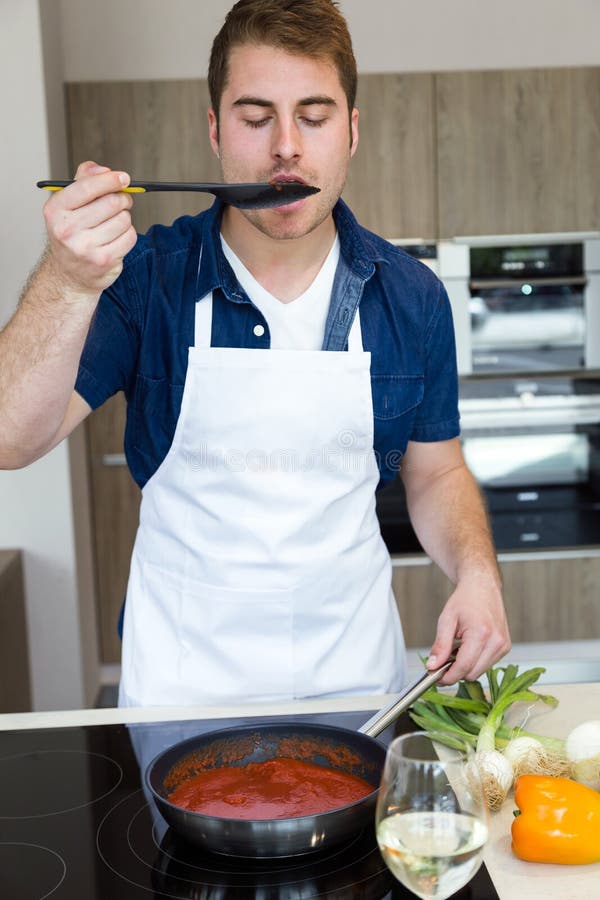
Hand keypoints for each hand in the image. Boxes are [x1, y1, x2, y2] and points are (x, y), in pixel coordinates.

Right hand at [42, 161, 137, 297]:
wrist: (69, 274)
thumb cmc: (72, 233)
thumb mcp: (68, 204)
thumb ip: (84, 180)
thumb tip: (105, 170)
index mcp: (55, 210)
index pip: (87, 187)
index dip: (110, 179)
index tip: (123, 178)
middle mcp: (67, 229)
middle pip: (111, 202)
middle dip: (122, 198)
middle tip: (121, 201)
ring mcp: (85, 247)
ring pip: (124, 219)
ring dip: (124, 218)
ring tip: (113, 223)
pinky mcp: (104, 260)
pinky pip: (130, 237)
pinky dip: (128, 234)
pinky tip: (116, 237)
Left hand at [426, 571, 510, 684]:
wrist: (482, 586)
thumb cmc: (465, 600)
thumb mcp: (446, 620)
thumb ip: (440, 646)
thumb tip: (432, 666)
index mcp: (481, 633)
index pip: (463, 667)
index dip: (447, 676)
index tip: (435, 678)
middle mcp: (496, 641)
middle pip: (472, 673)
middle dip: (455, 671)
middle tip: (443, 660)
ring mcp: (503, 645)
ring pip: (480, 671)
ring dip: (466, 666)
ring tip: (458, 647)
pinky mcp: (506, 647)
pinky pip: (487, 664)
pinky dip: (475, 661)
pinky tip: (469, 646)